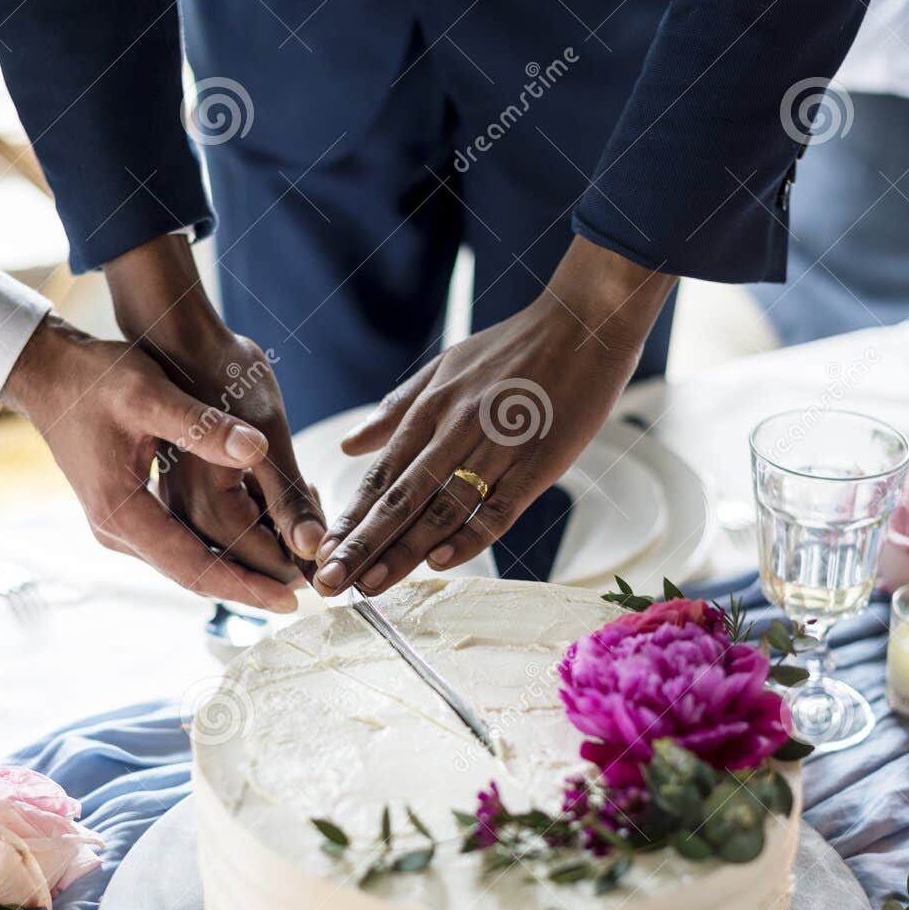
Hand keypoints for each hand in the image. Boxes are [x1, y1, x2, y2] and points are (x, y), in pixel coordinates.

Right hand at [3, 314, 301, 612]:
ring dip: (232, 572)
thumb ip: (203, 425)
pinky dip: (213, 551)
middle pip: (191, 575)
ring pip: (184, 564)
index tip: (288, 600)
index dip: (244, 586)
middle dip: (245, 588)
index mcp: (122, 513)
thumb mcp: (150, 394)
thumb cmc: (93, 379)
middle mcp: (117, 532)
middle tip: (298, 596)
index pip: (193, 566)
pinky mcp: (125, 514)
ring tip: (284, 576)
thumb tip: (257, 450)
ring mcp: (119, 527)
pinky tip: (249, 545)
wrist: (48, 372)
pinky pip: (176, 545)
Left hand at [312, 236, 675, 595]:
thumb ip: (397, 408)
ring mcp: (499, 445)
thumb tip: (348, 444)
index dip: (351, 516)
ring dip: (403, 550)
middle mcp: (458, 428)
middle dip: (362, 544)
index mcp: (433, 408)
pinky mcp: (540, 461)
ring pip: (442, 507)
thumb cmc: (515, 346)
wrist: (586, 323)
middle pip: (402, 496)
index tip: (322, 552)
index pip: (382, 473)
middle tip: (328, 583)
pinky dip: (470, 535)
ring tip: (370, 586)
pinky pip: (500, 506)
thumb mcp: (446, 365)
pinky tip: (439, 561)